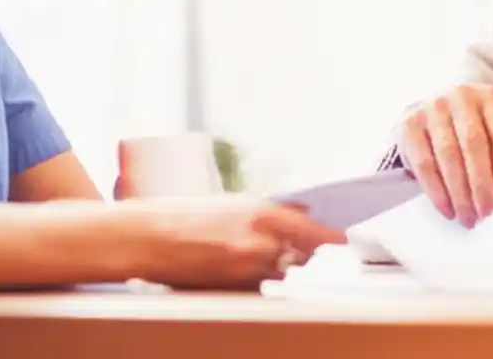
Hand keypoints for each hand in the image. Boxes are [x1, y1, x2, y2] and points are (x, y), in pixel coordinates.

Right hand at [125, 196, 345, 289]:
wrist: (143, 239)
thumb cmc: (184, 215)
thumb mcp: (233, 202)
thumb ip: (272, 210)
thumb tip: (304, 210)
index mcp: (264, 215)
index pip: (317, 235)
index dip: (337, 244)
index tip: (349, 247)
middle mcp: (261, 245)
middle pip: (307, 261)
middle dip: (314, 259)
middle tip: (321, 258)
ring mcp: (248, 272)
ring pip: (285, 277)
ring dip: (289, 272)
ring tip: (279, 262)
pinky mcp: (233, 291)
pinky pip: (263, 289)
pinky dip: (267, 283)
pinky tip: (258, 274)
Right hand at [395, 84, 492, 226]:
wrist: (436, 107)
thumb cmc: (471, 125)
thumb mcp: (492, 127)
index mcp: (488, 96)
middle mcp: (459, 96)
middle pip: (473, 145)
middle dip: (481, 184)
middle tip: (486, 212)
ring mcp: (430, 108)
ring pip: (448, 156)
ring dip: (460, 193)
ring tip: (468, 217)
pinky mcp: (409, 124)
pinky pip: (425, 164)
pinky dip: (437, 192)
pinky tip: (447, 209)